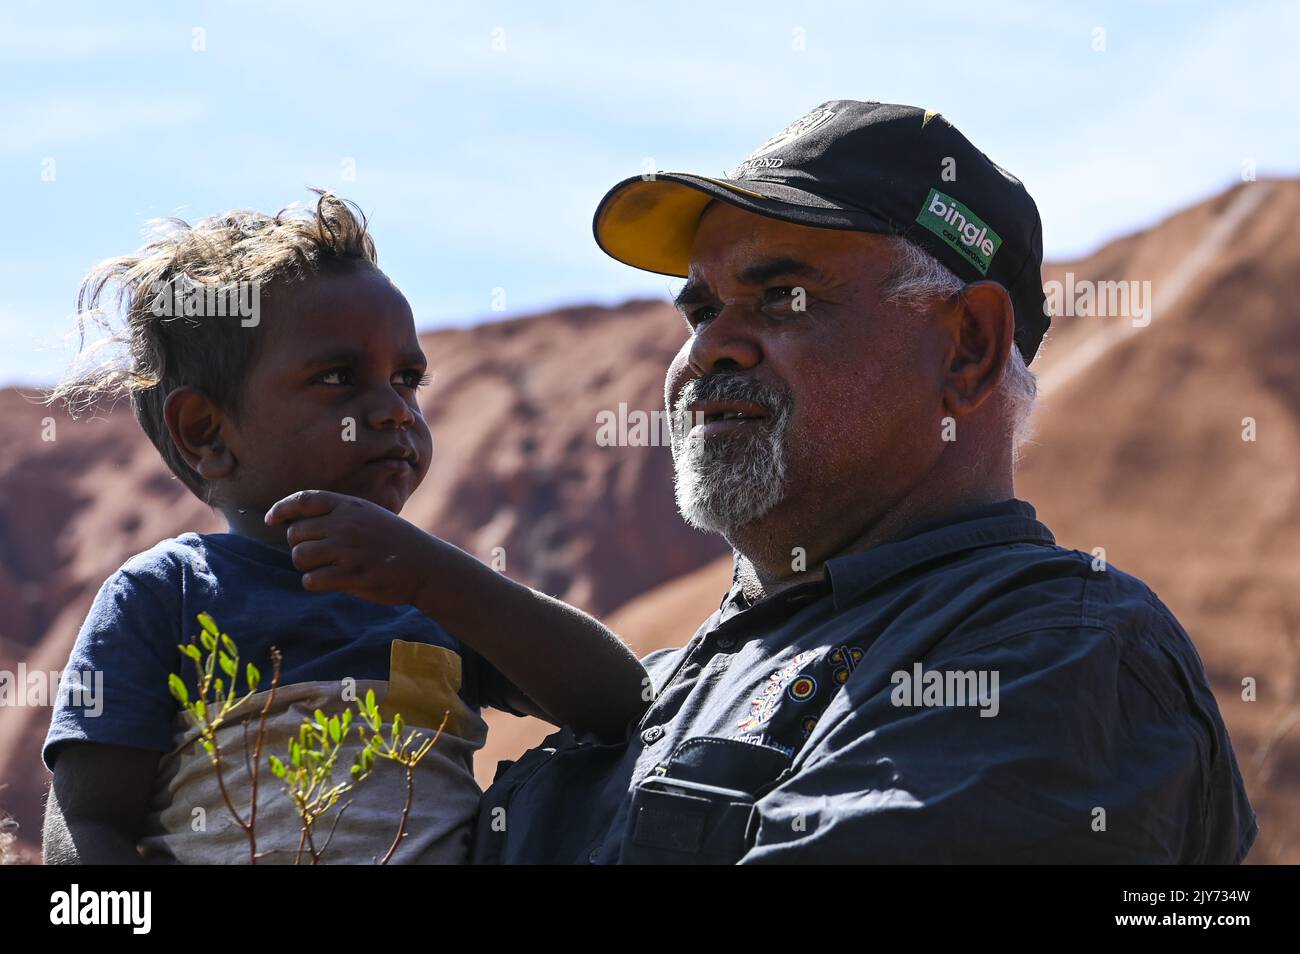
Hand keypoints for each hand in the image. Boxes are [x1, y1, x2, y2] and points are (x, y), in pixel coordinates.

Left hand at [264, 490, 443, 606]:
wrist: (427, 565)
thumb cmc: (396, 542)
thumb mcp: (370, 516)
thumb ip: (340, 516)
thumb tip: (298, 524)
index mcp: (350, 506)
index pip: (304, 499)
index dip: (282, 509)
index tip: (270, 520)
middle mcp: (346, 524)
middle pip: (296, 533)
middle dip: (300, 546)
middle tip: (318, 556)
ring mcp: (348, 549)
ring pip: (300, 557)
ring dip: (307, 566)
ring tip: (326, 569)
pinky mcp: (352, 574)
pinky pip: (312, 580)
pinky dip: (316, 583)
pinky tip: (332, 582)